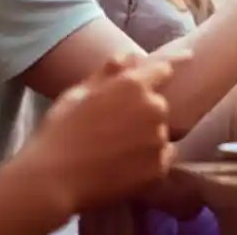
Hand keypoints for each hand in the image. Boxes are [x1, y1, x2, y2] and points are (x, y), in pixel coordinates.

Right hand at [12, 53, 182, 214]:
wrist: (51, 180)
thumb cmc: (59, 133)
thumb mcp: (78, 95)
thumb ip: (108, 73)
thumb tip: (130, 55)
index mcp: (133, 85)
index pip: (163, 69)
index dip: (164, 68)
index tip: (185, 58)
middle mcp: (153, 107)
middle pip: (159, 105)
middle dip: (144, 112)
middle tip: (116, 129)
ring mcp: (158, 139)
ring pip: (160, 133)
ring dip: (146, 138)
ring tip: (115, 151)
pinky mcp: (159, 167)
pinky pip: (162, 158)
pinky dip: (149, 161)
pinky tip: (123, 167)